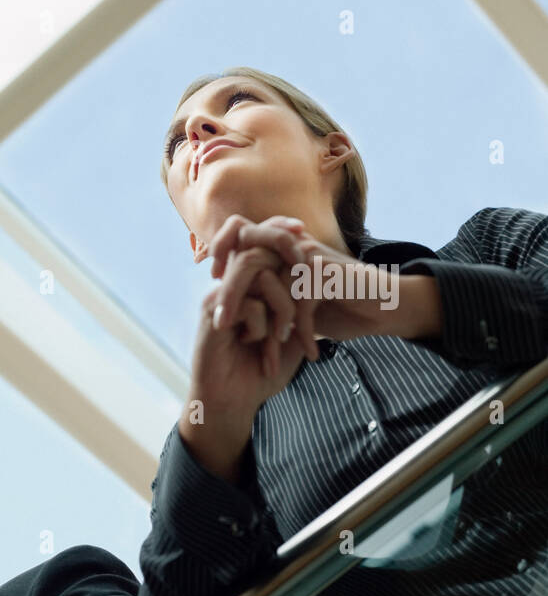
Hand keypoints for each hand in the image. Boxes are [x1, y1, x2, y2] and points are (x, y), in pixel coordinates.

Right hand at [181, 248, 308, 482]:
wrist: (231, 404)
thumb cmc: (260, 373)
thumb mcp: (292, 335)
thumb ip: (302, 305)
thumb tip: (319, 269)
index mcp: (248, 287)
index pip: (269, 245)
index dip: (288, 237)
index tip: (314, 259)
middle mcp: (232, 287)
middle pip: (266, 252)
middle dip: (295, 278)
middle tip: (305, 311)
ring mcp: (220, 297)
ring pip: (263, 278)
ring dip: (282, 309)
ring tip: (280, 337)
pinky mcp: (212, 314)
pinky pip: (251, 306)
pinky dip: (262, 327)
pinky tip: (252, 344)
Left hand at [209, 214, 393, 341]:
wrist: (383, 306)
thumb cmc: (335, 306)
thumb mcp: (292, 301)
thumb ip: (263, 294)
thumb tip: (220, 303)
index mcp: (281, 246)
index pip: (239, 236)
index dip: (222, 252)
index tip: (212, 286)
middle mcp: (294, 245)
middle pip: (250, 262)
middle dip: (231, 295)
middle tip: (221, 327)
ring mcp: (311, 256)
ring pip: (276, 289)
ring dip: (270, 329)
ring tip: (266, 360)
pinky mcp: (328, 273)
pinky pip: (303, 305)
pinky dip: (304, 333)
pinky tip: (310, 353)